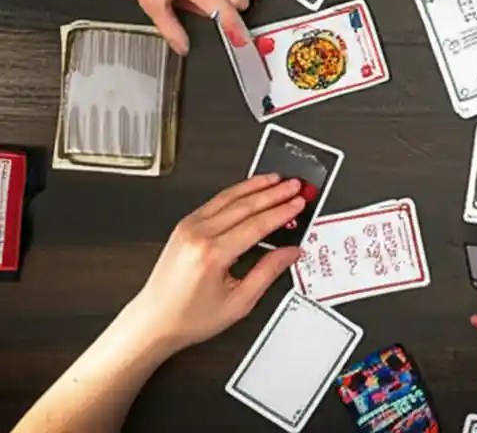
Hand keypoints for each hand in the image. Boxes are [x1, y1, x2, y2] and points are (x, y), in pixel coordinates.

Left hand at [126, 174, 303, 353]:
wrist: (154, 321)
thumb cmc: (188, 317)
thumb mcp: (239, 302)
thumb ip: (268, 272)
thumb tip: (290, 253)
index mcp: (212, 254)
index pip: (257, 224)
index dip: (282, 211)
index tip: (299, 203)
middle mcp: (198, 235)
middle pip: (244, 205)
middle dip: (274, 193)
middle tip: (295, 186)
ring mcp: (188, 227)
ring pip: (229, 197)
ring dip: (256, 186)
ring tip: (277, 180)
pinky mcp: (184, 226)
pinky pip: (215, 201)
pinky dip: (237, 192)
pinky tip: (250, 189)